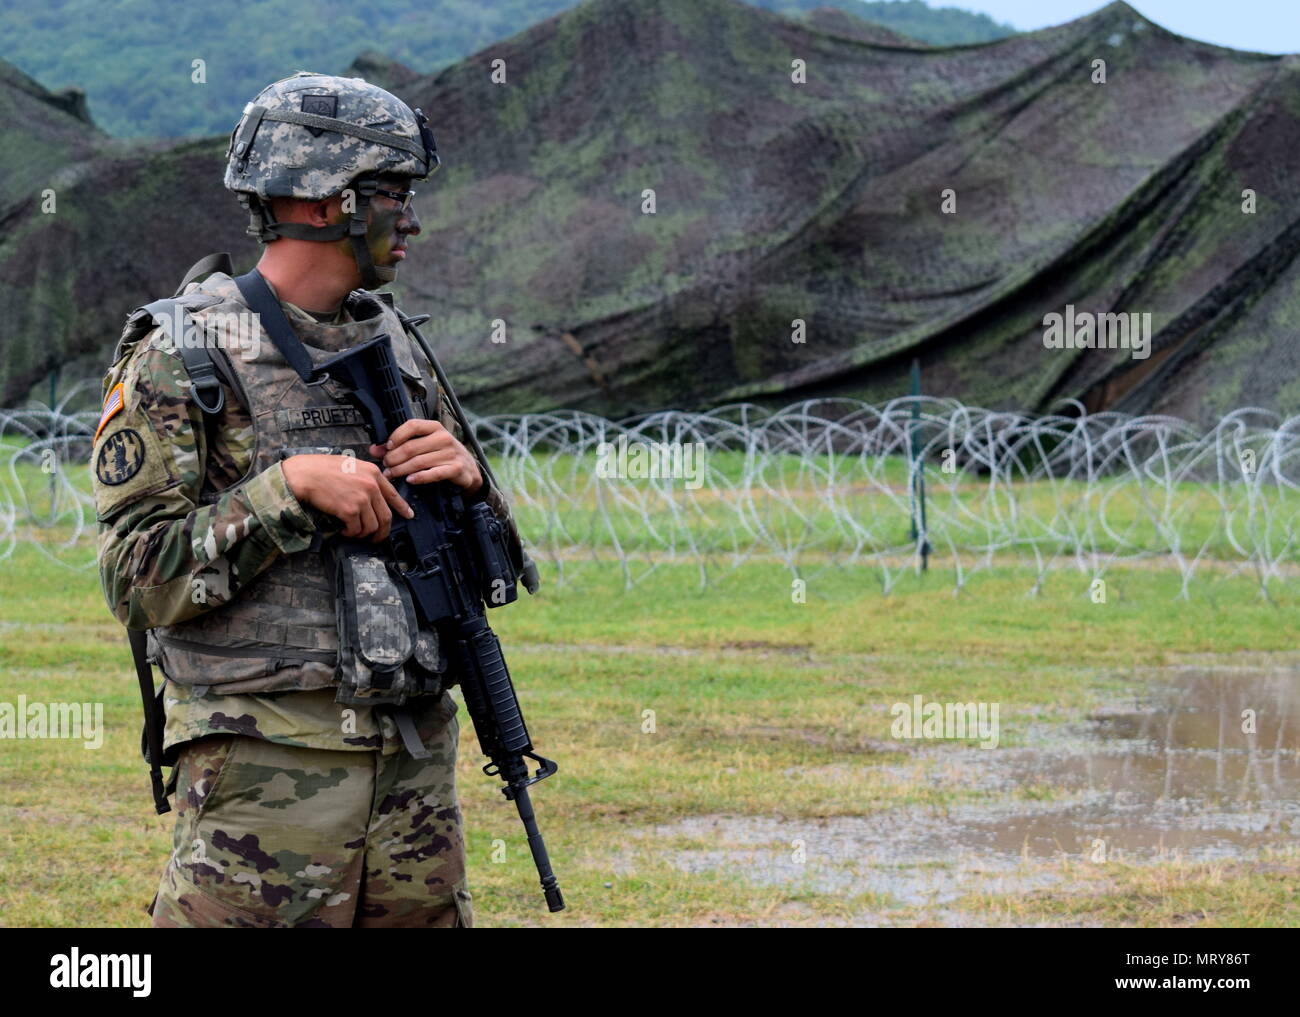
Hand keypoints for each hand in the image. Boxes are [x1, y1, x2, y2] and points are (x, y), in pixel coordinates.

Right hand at [282, 453, 412, 541]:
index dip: (402, 508)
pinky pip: (356, 530)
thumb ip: (364, 476)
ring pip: (372, 527)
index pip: (393, 494)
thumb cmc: (320, 469)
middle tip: (376, 538)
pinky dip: (350, 534)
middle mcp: (371, 485)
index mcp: (373, 473)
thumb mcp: (350, 465)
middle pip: (386, 516)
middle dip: (382, 531)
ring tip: (353, 532)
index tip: (408, 515)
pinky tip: (343, 530)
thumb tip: (373, 491)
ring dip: (362, 534)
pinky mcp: (350, 510)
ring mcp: (362, 498)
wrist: (303, 474)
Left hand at [369, 419, 482, 492]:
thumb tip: (374, 449)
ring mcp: (451, 453)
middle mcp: (444, 438)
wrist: (469, 469)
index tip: (387, 447)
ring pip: (419, 462)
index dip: (396, 436)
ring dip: (401, 470)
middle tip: (386, 466)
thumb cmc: (442, 455)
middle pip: (412, 447)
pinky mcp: (456, 468)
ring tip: (392, 475)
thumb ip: (400, 445)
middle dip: (394, 458)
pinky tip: (409, 480)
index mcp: (435, 427)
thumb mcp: (424, 445)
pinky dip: (419, 478)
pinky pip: (434, 473)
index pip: (412, 425)